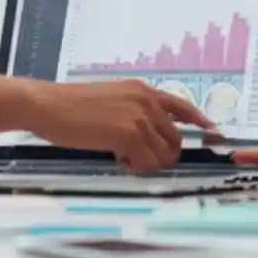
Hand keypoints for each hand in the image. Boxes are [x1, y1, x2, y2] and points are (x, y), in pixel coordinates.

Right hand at [25, 79, 217, 172]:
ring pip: (163, 154)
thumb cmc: (69, 105)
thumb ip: (132, 109)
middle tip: (139, 159)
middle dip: (163, 154)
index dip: (198, 119)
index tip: (211, 128)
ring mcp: (139, 117)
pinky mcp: (129, 135)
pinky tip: (117, 160)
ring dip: (147, 163)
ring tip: (123, 158)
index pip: (181, 104)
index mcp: (142, 90)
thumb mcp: (110, 98)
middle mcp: (146, 100)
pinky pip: (147, 162)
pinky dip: (135, 168)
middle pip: (175, 138)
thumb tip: (147, 133)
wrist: (47, 104)